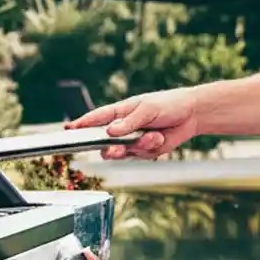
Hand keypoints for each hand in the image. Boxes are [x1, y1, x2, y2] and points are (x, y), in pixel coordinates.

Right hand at [64, 88, 200, 159]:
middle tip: (113, 150)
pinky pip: (140, 155)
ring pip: (123, 152)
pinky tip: (160, 137)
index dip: (81, 124)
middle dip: (110, 149)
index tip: (68, 129)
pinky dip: (150, 148)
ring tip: (152, 137)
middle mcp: (123, 127)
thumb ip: (129, 122)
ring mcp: (133, 140)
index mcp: (120, 112)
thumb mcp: (147, 109)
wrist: (191, 115)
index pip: (96, 119)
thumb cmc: (167, 104)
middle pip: (105, 143)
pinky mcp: (144, 151)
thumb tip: (110, 132)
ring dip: (137, 146)